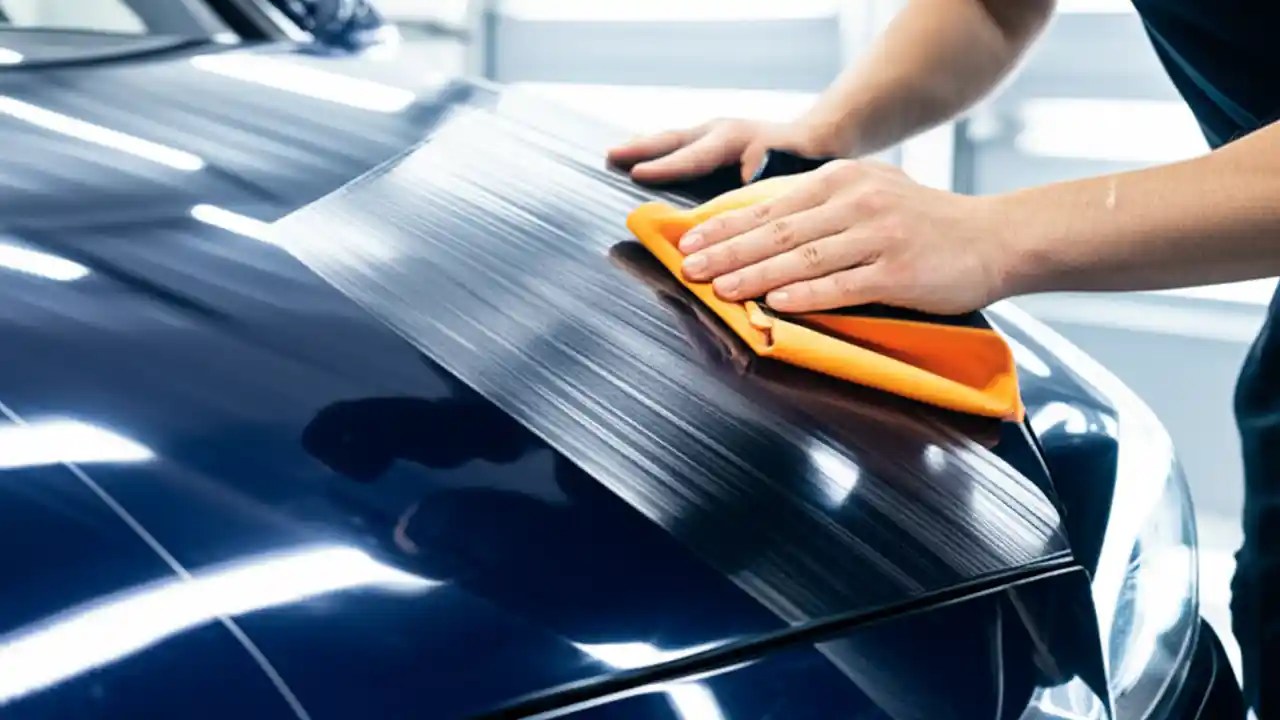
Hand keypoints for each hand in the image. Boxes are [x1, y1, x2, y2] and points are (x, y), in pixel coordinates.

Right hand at [607, 119, 835, 184]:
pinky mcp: (712, 138)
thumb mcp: (782, 186)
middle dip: (644, 150)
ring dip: (645, 147)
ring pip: (674, 139)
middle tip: (613, 156)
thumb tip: (726, 227)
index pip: (695, 155)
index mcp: (738, 141)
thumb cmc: (802, 166)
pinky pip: (678, 143)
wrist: (817, 140)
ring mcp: (715, 132)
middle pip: (676, 141)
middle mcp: (722, 131)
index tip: (637, 174)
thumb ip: (752, 203)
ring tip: (616, 154)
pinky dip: (657, 149)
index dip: (667, 167)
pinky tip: (639, 157)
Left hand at [677, 160, 1009, 314]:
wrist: (995, 237)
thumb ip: (820, 206)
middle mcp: (857, 201)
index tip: (689, 241)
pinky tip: (775, 303)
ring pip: (804, 257)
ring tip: (720, 288)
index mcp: (843, 179)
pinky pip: (843, 285)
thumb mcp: (871, 193)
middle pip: (778, 230)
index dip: (726, 224)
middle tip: (689, 268)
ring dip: (756, 274)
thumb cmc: (923, 222)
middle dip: (728, 250)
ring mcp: (879, 235)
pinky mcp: (898, 270)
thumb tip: (758, 225)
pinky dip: (807, 294)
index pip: (770, 205)